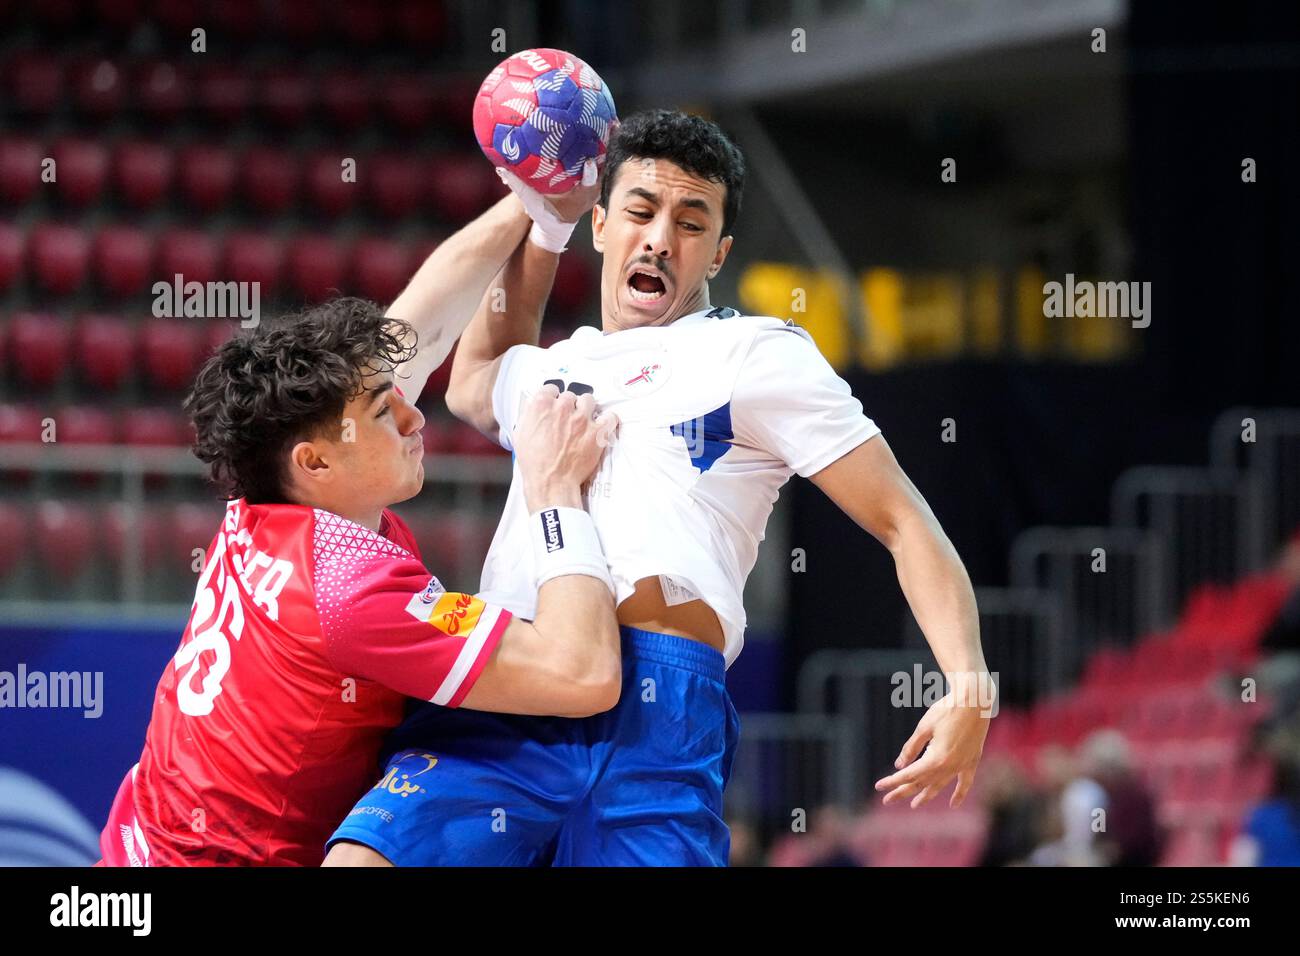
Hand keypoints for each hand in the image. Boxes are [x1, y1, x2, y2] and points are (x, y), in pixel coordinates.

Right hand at [497, 125, 615, 251]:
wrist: (557, 223)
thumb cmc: (543, 212)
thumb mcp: (529, 202)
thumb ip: (518, 185)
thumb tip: (502, 168)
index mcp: (579, 198)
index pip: (588, 185)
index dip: (590, 174)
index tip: (589, 162)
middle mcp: (592, 191)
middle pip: (605, 167)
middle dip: (608, 148)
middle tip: (611, 125)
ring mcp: (597, 185)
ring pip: (607, 161)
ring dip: (609, 142)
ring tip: (612, 119)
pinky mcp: (597, 179)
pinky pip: (603, 159)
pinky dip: (604, 144)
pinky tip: (602, 122)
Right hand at [514, 384, 617, 508]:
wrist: (551, 482)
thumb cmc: (533, 462)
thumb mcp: (520, 434)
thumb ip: (528, 415)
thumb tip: (533, 406)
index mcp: (541, 405)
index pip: (551, 388)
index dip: (552, 398)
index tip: (554, 405)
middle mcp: (562, 407)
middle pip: (570, 395)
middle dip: (568, 406)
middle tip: (567, 419)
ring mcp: (582, 419)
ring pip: (589, 400)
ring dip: (586, 408)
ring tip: (583, 420)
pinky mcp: (597, 432)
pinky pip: (610, 417)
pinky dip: (607, 420)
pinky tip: (602, 425)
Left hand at [873, 685, 991, 808]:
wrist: (974, 701)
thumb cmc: (946, 710)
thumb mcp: (924, 727)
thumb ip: (911, 748)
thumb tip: (899, 766)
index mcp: (936, 759)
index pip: (909, 775)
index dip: (893, 781)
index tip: (879, 786)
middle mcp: (950, 767)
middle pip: (922, 783)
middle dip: (903, 792)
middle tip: (887, 800)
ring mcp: (962, 765)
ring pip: (940, 785)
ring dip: (926, 795)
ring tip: (914, 804)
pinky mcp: (972, 760)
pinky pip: (965, 782)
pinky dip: (959, 794)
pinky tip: (953, 804)